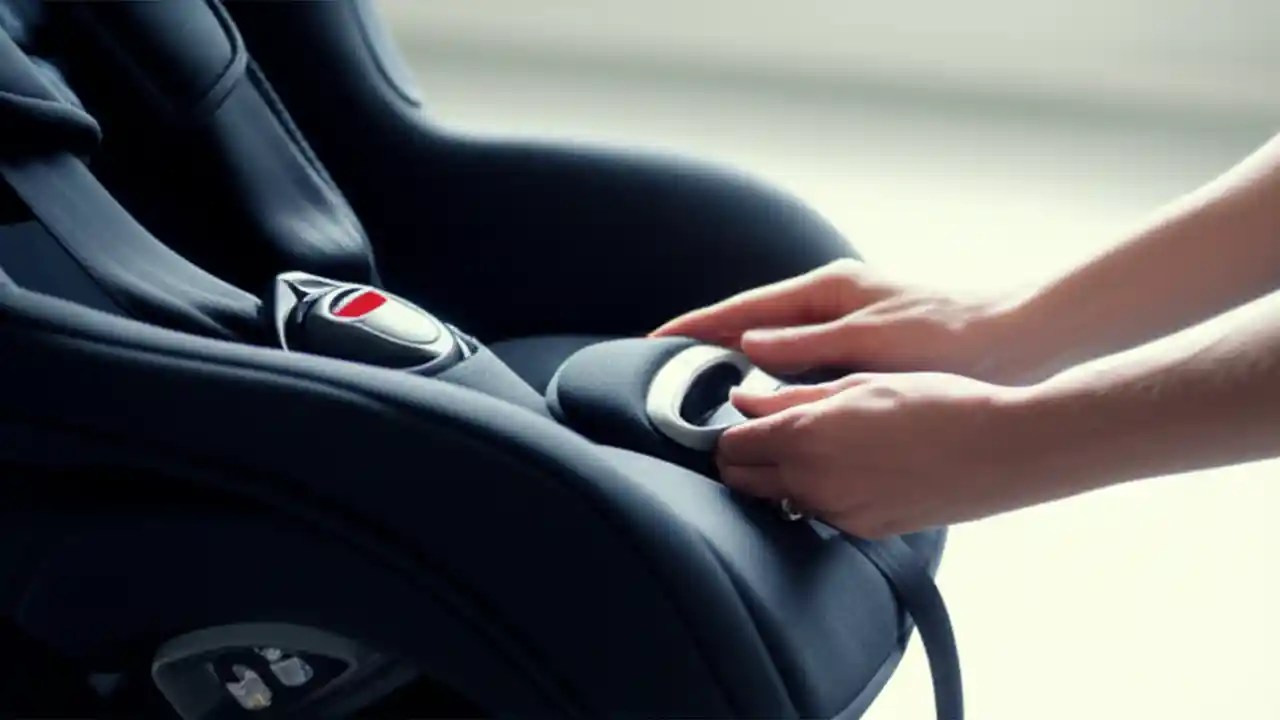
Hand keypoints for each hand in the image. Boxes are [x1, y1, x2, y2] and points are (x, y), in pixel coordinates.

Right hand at [651, 259, 1039, 383]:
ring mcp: (847, 314)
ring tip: (700, 378)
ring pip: (775, 335)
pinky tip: (765, 387)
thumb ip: (807, 346)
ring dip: (738, 353)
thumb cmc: (949, 338)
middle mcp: (832, 295)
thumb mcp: (871, 344)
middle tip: (665, 366)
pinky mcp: (863, 336)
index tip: (654, 342)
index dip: (697, 327)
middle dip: (709, 339)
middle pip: (753, 317)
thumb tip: (747, 346)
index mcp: (828, 288)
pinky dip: (773, 366)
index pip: (742, 308)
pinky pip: (799, 350)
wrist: (1017, 338)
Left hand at [716, 372, 1062, 537]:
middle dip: (741, 460)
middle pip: (741, 481)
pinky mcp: (863, 530)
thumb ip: (792, 396)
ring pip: (779, 500)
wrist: (999, 449)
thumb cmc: (935, 400)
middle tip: (764, 434)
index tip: (739, 418)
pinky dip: (817, 494)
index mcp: (804, 437)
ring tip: (813, 447)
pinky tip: (848, 468)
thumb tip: (742, 401)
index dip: (727, 432)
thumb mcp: (858, 383)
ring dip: (779, 478)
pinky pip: (819, 513)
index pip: (730, 447)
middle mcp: (811, 482)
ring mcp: (837, 512)